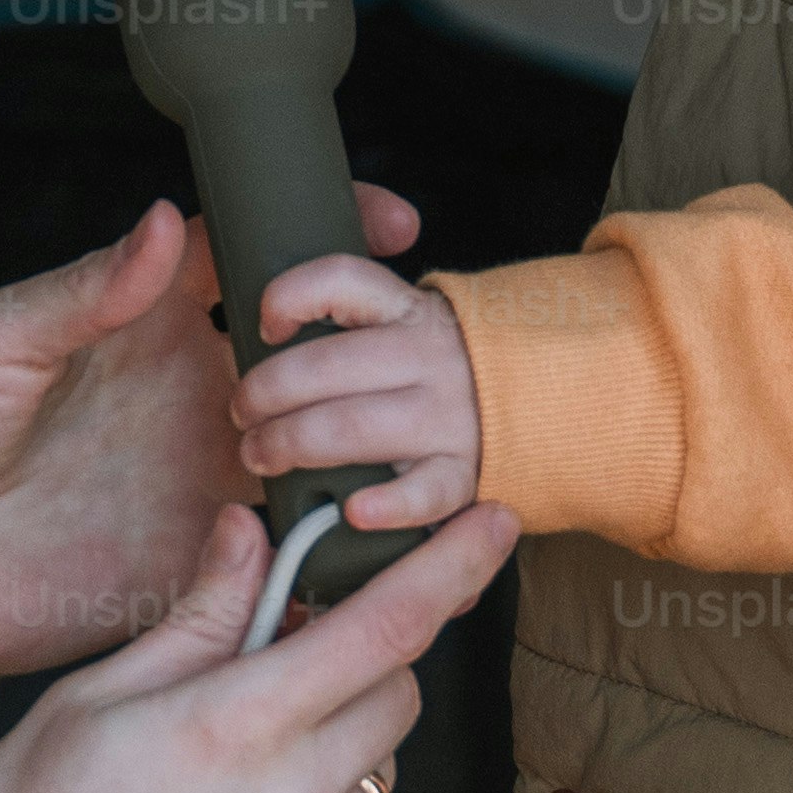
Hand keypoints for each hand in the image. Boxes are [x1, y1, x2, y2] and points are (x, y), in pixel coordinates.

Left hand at [0, 186, 424, 676]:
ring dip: (365, 439)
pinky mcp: (189, 565)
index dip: (324, 235)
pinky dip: (329, 540)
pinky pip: (281, 552)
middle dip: (371, 344)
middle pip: (310, 356)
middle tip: (407, 344)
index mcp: (140, 323)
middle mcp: (185, 396)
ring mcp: (195, 480)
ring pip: (316, 450)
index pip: (251, 258)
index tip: (392, 219)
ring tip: (412, 426)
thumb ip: (85, 291)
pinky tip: (373, 524)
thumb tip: (166, 220)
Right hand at [0, 499, 520, 792]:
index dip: (450, 567)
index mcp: (238, 729)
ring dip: (341, 739)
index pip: (386, 629)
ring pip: (378, 778)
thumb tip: (251, 536)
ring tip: (240, 748)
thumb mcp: (88, 702)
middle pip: (398, 698)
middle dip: (365, 655)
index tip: (495, 524)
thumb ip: (196, 619)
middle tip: (282, 649)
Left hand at [234, 252, 484, 535]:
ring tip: (261, 455)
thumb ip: (346, 309)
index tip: (265, 325)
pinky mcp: (465, 471)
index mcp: (406, 310)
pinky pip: (425, 491)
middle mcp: (428, 355)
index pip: (342, 281)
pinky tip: (351, 511)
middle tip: (243, 412)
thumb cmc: (441, 366)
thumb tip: (271, 318)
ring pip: (352, 427)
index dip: (291, 297)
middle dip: (266, 391)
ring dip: (293, 444)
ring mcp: (449, 415)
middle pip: (327, 365)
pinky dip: (387, 505)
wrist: (548, 398)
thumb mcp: (404, 318)